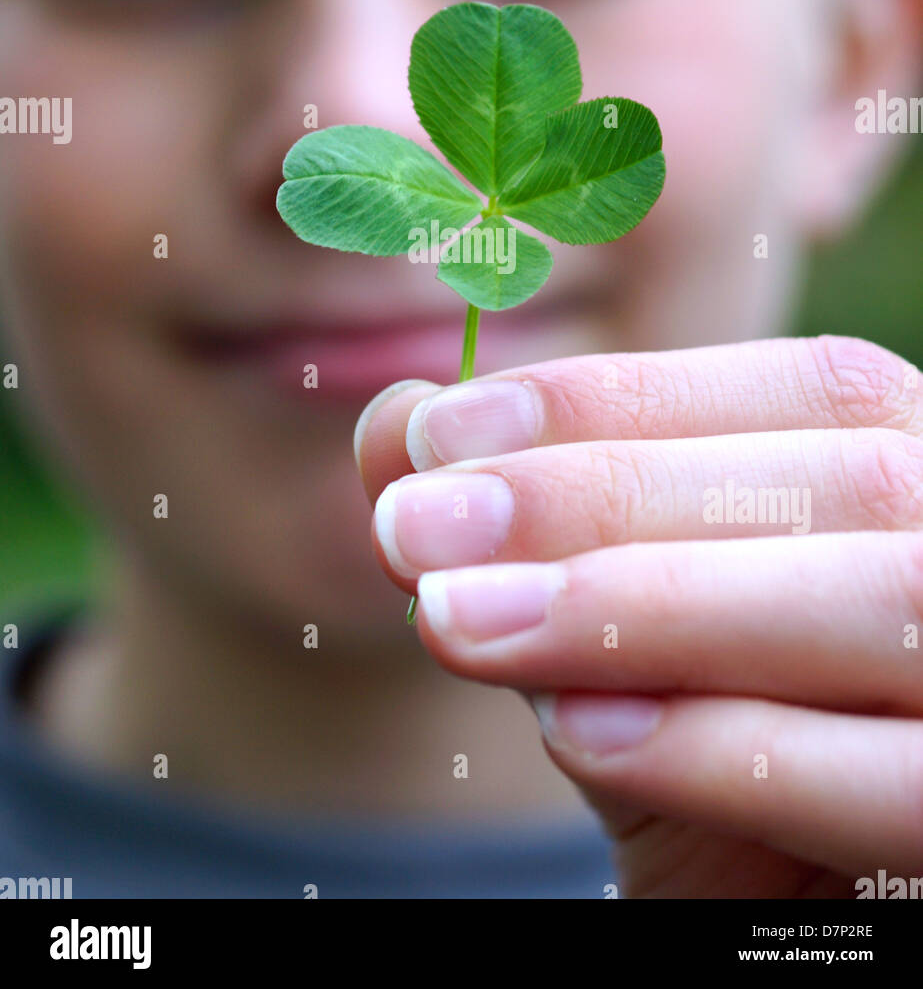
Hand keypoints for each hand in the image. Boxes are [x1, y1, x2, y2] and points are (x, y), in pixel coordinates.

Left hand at [354, 336, 922, 897]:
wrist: (800, 926)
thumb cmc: (732, 777)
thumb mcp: (625, 653)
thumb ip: (532, 540)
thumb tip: (394, 420)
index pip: (818, 389)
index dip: (625, 398)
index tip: (442, 431)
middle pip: (848, 478)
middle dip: (606, 491)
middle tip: (415, 524)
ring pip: (890, 599)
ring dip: (652, 602)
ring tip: (459, 618)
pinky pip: (908, 784)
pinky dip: (739, 748)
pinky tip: (582, 731)